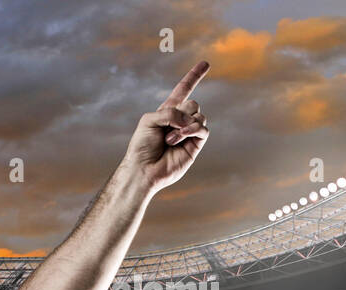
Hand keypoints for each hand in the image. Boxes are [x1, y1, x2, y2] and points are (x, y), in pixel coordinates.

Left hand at [122, 60, 210, 194]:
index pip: (183, 91)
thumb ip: (169, 112)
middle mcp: (180, 121)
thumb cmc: (141, 147)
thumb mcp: (148, 120)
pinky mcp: (195, 145)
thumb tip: (190, 120)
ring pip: (200, 116)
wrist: (143, 170)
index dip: (193, 78)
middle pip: (194, 103)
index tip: (205, 64)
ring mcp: (189, 133)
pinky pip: (203, 129)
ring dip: (184, 125)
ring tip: (170, 139)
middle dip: (181, 113)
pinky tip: (178, 139)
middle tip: (167, 129)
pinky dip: (192, 130)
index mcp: (167, 112)